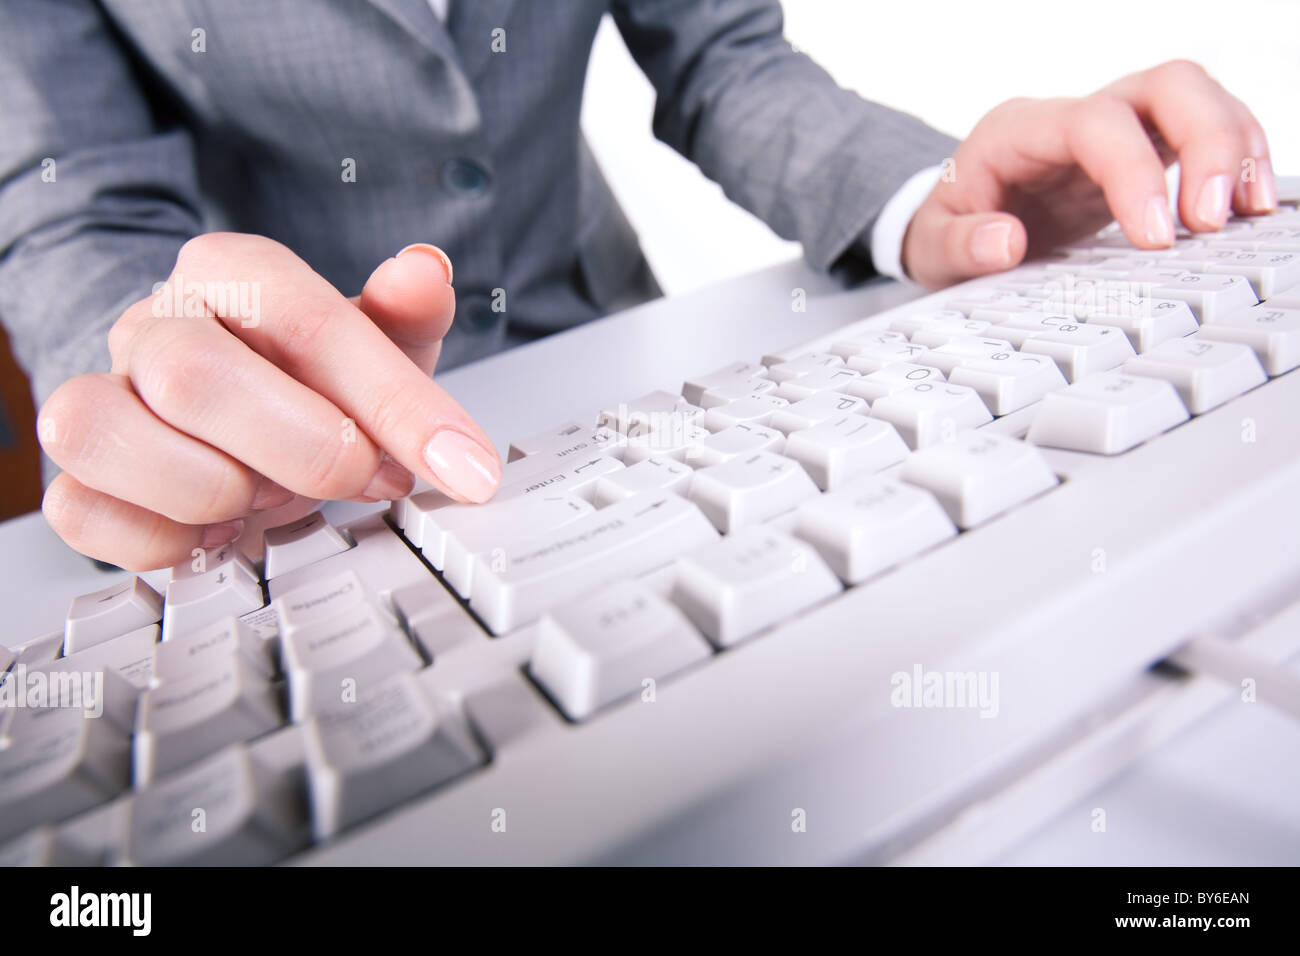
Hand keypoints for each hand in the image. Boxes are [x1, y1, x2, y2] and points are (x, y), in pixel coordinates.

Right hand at [37, 234, 501, 570]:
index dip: (394, 402)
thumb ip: (407, 313)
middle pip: (196, 376)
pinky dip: (167, 540)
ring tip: (273, 494)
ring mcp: (101, 397)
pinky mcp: (77, 478)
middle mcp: (155, 326)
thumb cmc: (311, 381)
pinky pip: (84, 513)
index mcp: (232, 275)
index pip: (308, 321)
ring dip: (221, 491)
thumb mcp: (380, 347)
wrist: (246, 423)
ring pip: (111, 435)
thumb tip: (424, 273)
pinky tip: (217, 530)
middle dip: (306, 450)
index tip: (462, 464)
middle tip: (364, 477)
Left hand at [901, 59, 1276, 287]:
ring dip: (1235, 149)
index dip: (1135, 173)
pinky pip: (1206, 134)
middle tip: (1214, 220)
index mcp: (1021, 129)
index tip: (1157, 238)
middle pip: (1166, 85)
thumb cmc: (949, 229)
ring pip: (1198, 99)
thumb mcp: (932, 247)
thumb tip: (1003, 243)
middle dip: (1207, 144)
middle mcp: (1077, 116)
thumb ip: (960, 244)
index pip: (1096, 124)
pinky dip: (1237, 162)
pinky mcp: (1145, 152)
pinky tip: (1248, 207)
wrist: (956, 225)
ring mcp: (1117, 129)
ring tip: (1245, 215)